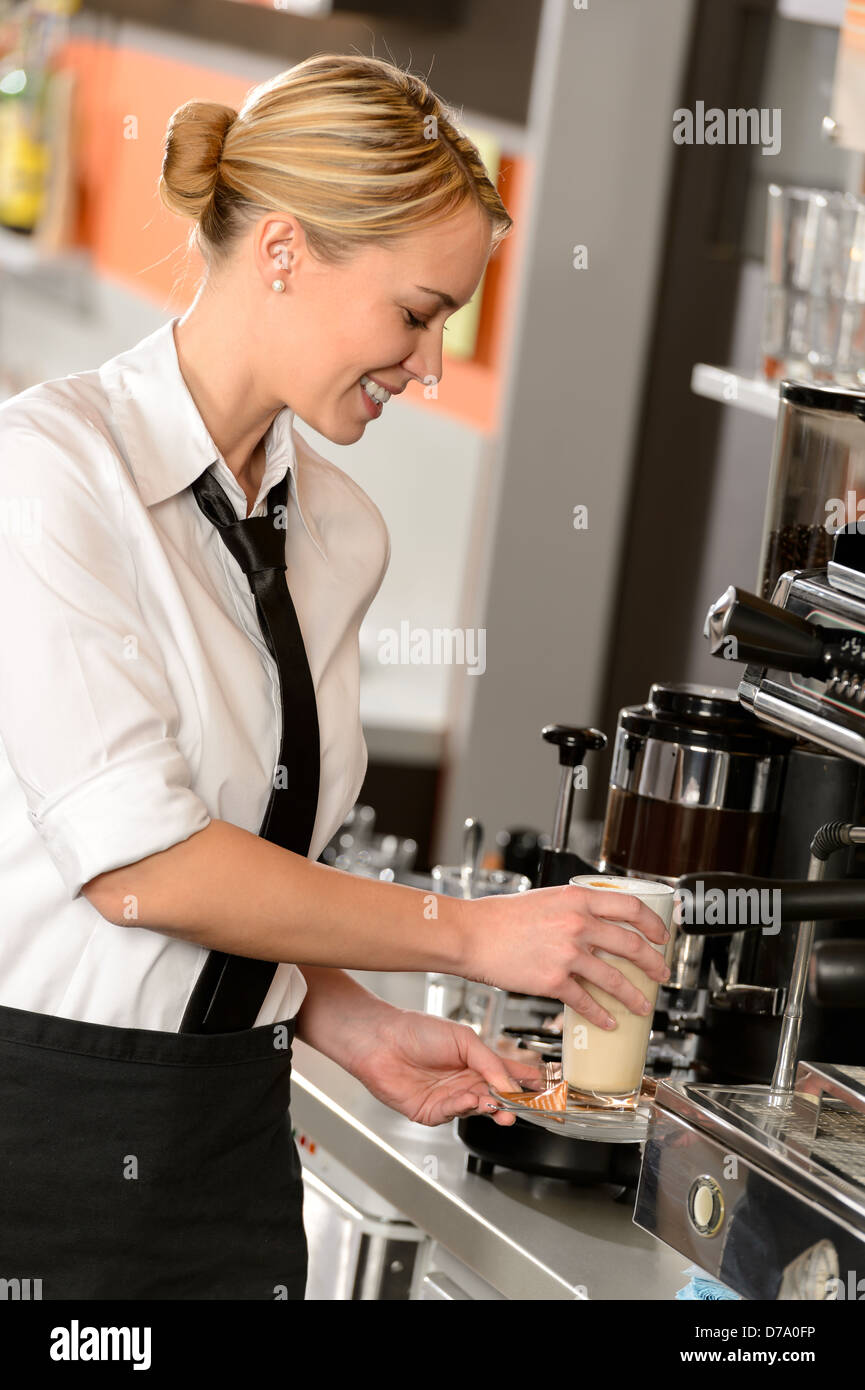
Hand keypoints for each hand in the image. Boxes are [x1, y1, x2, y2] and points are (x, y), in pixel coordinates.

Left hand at [347, 1007, 545, 1126]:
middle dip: (512, 1103)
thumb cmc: (417, 1030)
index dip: (527, 1081)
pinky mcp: (431, 1111)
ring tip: (499, 1106)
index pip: (508, 1073)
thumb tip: (510, 1084)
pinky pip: (453, 1113)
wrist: (381, 1040)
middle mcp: (465, 1080)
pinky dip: (464, 1107)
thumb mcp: (463, 1038)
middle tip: (525, 1107)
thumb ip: (489, 1062)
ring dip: (490, 1107)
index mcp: (476, 1060)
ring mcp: (449, 1097)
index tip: (546, 1088)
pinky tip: (470, 1099)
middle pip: (497, 1096)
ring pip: (478, 1108)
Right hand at [458, 883, 671, 1029]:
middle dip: (654, 964)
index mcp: (577, 899)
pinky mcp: (552, 981)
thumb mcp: (545, 900)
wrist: (470, 934)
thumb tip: (596, 924)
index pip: (631, 907)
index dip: (654, 924)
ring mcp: (567, 954)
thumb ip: (573, 910)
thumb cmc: (499, 917)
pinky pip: (586, 1002)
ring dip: (634, 996)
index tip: (663, 936)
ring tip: (642, 1005)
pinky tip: (608, 1021)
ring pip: (615, 979)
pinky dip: (601, 1015)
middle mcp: (577, 924)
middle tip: (661, 974)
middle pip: (631, 946)